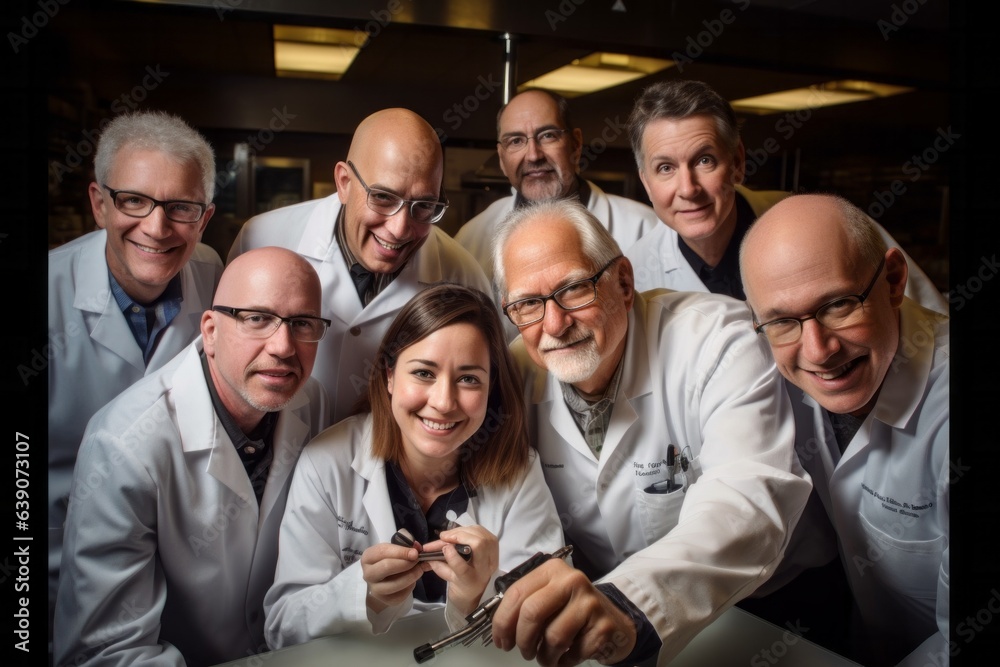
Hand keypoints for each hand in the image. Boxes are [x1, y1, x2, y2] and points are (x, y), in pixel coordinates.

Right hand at [361, 541, 426, 611]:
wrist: (384, 579)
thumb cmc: (389, 559)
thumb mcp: (394, 549)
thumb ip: (405, 547)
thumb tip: (417, 549)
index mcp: (368, 557)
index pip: (383, 552)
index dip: (401, 552)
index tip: (415, 553)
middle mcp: (368, 574)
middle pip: (386, 567)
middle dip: (405, 563)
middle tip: (418, 561)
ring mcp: (375, 589)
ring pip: (394, 584)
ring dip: (411, 576)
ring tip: (419, 570)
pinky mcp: (385, 600)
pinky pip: (400, 595)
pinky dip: (410, 587)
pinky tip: (413, 580)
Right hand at [422, 525, 498, 615]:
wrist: (481, 590)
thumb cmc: (463, 586)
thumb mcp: (449, 581)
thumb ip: (439, 567)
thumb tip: (428, 554)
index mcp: (471, 580)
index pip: (463, 568)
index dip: (453, 556)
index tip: (444, 548)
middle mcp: (485, 568)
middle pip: (478, 545)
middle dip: (459, 536)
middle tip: (443, 536)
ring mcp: (492, 557)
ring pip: (482, 536)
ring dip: (464, 531)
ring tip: (450, 534)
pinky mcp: (495, 548)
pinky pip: (484, 532)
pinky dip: (471, 529)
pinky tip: (461, 532)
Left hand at [490, 559, 636, 665]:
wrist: (613, 619)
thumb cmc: (571, 610)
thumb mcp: (548, 596)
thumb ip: (525, 603)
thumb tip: (501, 627)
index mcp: (552, 570)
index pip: (517, 593)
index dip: (503, 622)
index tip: (501, 641)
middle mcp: (572, 581)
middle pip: (532, 613)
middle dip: (522, 639)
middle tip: (523, 651)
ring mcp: (590, 603)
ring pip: (553, 637)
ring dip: (544, 656)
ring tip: (546, 656)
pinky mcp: (603, 626)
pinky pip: (573, 652)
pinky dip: (564, 661)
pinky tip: (566, 655)